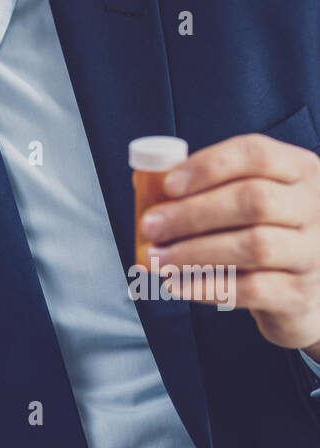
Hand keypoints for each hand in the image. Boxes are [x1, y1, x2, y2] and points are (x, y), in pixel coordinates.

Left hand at [140, 133, 319, 357]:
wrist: (304, 289)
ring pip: (254, 245)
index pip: (257, 154)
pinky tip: (177, 285)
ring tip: (157, 258)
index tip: (167, 184)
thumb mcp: (245, 198)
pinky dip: (208, 286)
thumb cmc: (264, 231)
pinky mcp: (300, 293)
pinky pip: (252, 289)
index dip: (208, 166)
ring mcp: (312, 251)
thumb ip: (204, 186)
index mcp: (299, 169)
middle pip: (254, 200)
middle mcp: (314, 206)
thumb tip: (144, 181)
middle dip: (193, 212)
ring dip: (195, 252)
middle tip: (151, 226)